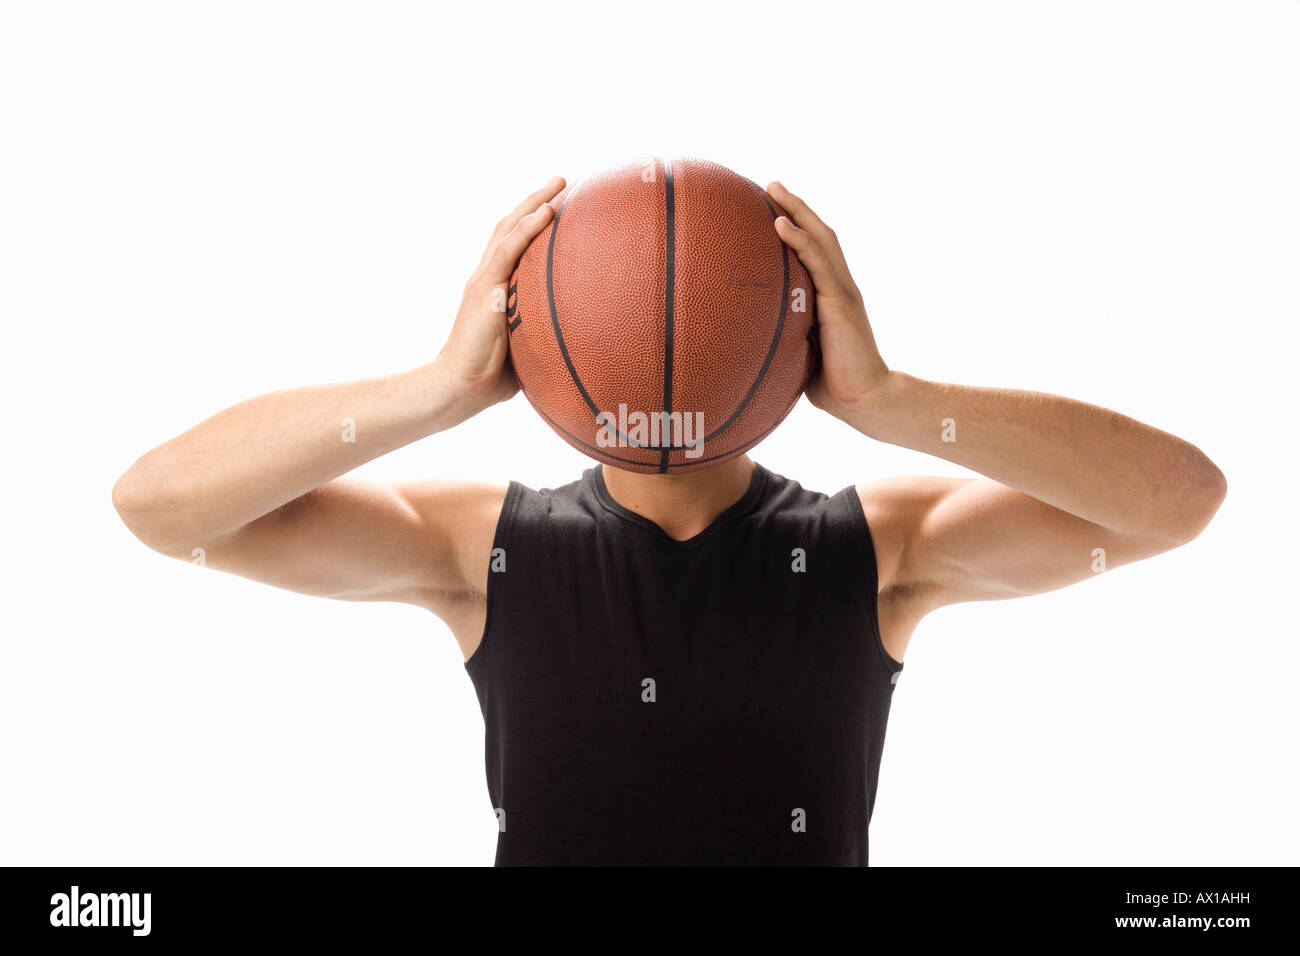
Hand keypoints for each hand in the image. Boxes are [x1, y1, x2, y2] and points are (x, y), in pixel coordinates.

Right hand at [435, 176, 565, 408]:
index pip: (513, 245)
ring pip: (509, 229)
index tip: (557, 204)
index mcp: (494, 287)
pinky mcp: (484, 290)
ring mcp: (483, 280)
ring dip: (535, 203)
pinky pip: (508, 251)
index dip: (532, 222)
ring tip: (560, 183)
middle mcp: (487, 277)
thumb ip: (543, 333)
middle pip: (511, 227)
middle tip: (562, 180)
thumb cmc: (491, 377)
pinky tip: (547, 212)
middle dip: (536, 200)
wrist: (460, 388)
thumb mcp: (525, 347)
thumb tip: (580, 340)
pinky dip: (527, 229)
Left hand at [766, 181, 889, 420]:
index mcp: (832, 296)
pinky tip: (780, 224)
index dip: (798, 227)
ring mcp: (842, 292)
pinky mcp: (839, 303)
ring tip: (773, 190)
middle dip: (795, 206)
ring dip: (796, 211)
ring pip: (820, 239)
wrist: (863, 400)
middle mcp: (840, 286)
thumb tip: (750, 333)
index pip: (815, 251)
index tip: (772, 207)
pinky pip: (817, 264)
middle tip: (770, 185)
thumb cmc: (831, 382)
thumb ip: (785, 333)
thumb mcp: (802, 351)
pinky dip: (799, 241)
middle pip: (818, 234)